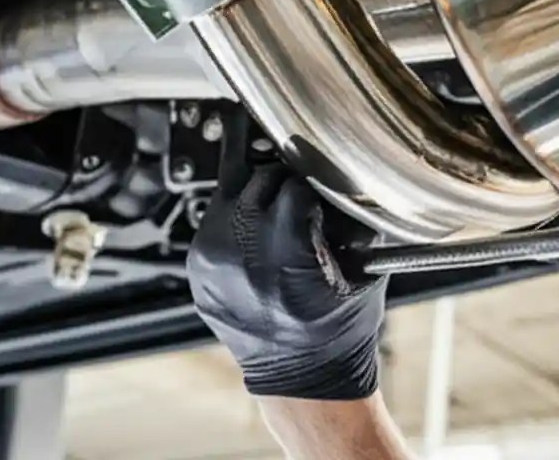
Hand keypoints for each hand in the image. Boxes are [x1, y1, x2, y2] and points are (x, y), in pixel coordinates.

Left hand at [188, 162, 384, 399]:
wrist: (305, 379)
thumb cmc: (339, 331)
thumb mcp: (361, 268)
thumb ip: (347, 220)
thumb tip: (337, 182)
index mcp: (283, 243)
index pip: (293, 181)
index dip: (312, 183)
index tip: (319, 191)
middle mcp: (240, 245)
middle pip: (258, 178)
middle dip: (282, 185)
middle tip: (300, 200)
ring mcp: (212, 258)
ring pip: (229, 194)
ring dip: (255, 198)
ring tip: (277, 218)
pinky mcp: (197, 269)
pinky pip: (213, 224)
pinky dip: (235, 223)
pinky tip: (257, 240)